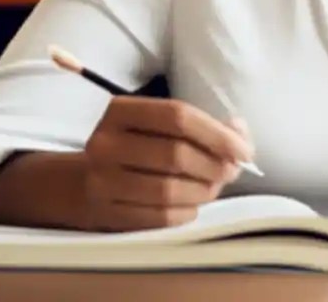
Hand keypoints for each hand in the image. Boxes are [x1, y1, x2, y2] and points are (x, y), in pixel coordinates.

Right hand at [79, 96, 255, 231]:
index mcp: (120, 111)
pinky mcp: (107, 212)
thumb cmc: (134, 149)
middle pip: (176, 154)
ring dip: (203, 192)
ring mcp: (102, 179)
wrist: (82, 183)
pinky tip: (190, 205)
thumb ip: (203, 126)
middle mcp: (105, 142)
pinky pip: (160, 217)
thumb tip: (241, 134)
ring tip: (211, 188)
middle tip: (230, 172)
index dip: (218, 134)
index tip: (244, 151)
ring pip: (169, 190)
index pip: (177, 116)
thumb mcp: (158, 127)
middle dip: (214, 166)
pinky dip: (186, 212)